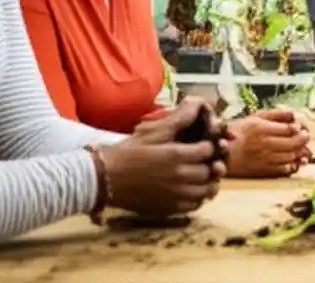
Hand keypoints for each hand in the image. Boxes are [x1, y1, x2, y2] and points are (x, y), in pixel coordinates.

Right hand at [99, 98, 227, 216]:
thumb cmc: (126, 152)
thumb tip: (197, 104)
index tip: (204, 144)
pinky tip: (192, 191)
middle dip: (210, 164)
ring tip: (203, 176)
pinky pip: (194, 206)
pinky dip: (198, 198)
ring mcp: (176, 196)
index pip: (209, 150)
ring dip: (208, 183)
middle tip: (206, 160)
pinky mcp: (169, 209)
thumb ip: (178, 120)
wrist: (103, 179)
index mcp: (177, 155)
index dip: (209, 146)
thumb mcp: (152, 132)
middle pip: (210, 172)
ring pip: (206, 191)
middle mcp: (181, 177)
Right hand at [226, 109, 311, 177]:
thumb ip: (275, 114)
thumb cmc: (238, 134)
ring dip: (301, 152)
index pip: (289, 128)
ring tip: (302, 148)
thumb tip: (294, 115)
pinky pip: (286, 170)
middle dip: (304, 139)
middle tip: (305, 136)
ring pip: (292, 156)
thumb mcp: (254, 117)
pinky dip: (294, 165)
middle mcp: (264, 144)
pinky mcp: (264, 171)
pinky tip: (295, 160)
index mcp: (261, 128)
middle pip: (294, 143)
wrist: (222, 156)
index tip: (299, 127)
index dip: (299, 127)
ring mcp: (265, 159)